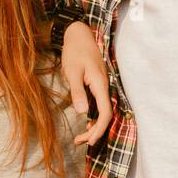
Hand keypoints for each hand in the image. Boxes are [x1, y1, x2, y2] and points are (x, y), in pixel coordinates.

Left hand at [60, 22, 109, 145]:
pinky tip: (85, 123)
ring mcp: (101, 87)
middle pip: (105, 115)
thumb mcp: (72, 71)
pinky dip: (93, 116)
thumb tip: (82, 112)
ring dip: (93, 125)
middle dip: (95, 131)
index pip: (106, 112)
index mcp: (100, 84)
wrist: (79, 35)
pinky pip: (98, 105)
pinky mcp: (96, 85)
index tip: (90, 140)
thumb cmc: (75, 51)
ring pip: (102, 111)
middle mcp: (104, 87)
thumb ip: (77, 91)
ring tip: (80, 138)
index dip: (99, 128)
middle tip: (80, 142)